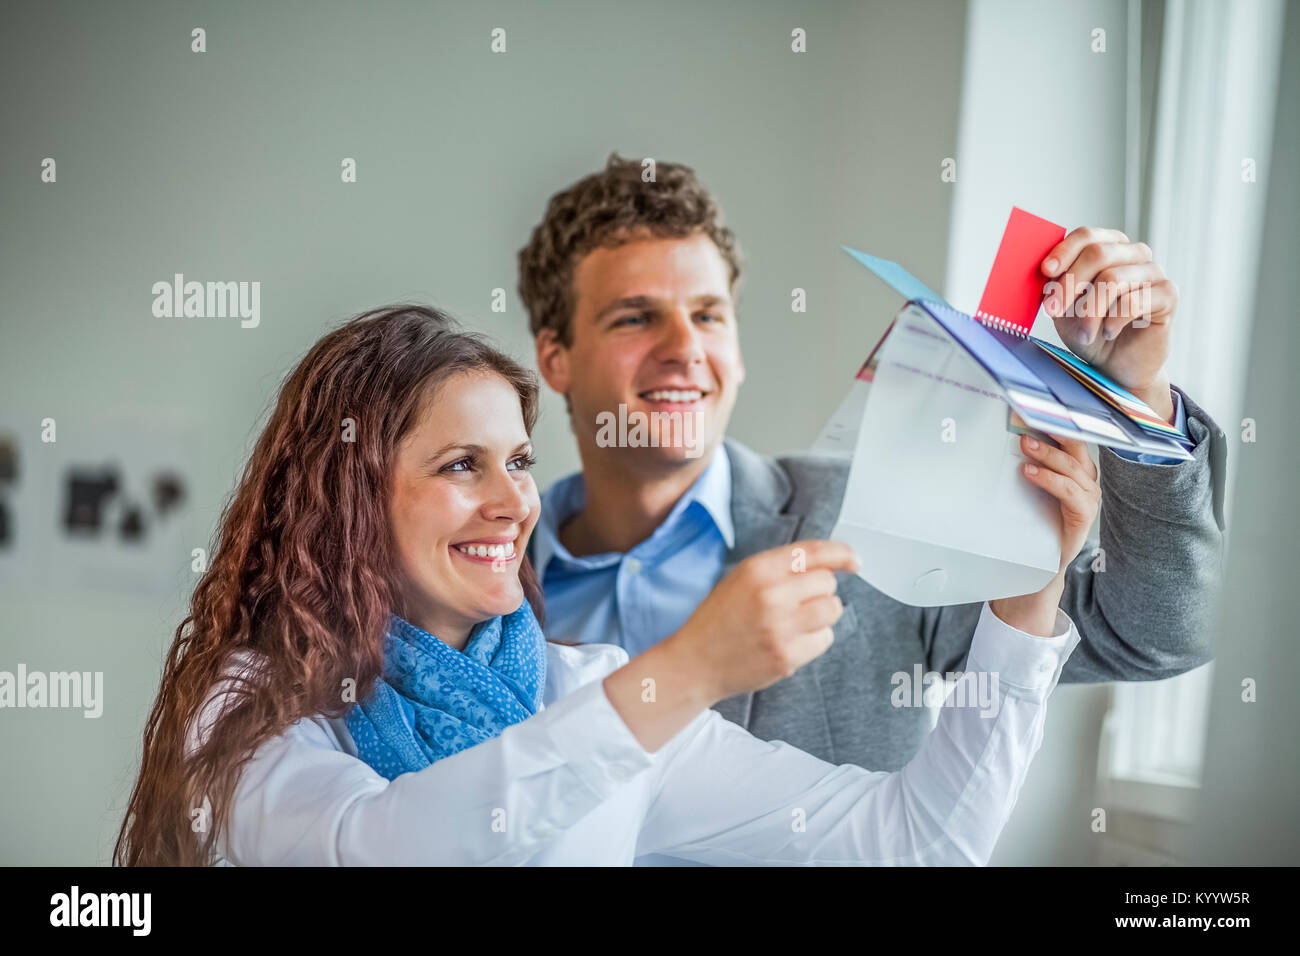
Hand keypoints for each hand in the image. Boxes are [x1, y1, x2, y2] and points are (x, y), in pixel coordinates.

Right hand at [602, 539, 858, 751]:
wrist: (695, 662)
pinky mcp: (787, 656)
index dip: (841, 554)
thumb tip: (829, 564)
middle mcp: (771, 595)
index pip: (812, 552)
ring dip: (821, 615)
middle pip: (827, 583)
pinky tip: (791, 641)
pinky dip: (814, 640)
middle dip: (820, 591)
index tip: (854, 561)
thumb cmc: (719, 619)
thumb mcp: (741, 579)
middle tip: (800, 603)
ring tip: (797, 622)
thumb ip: (780, 569)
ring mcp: (780, 627)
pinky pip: (825, 639)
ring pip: (833, 610)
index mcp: (757, 569)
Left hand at [991, 433, 1100, 636]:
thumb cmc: (1030, 519)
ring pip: (1073, 466)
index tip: (1028, 400)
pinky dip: (1050, 479)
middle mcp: (1086, 477)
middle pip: (1075, 444)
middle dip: (1052, 427)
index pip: (1067, 433)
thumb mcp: (1023, 485)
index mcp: (1074, 465)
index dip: (1051, 415)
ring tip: (1024, 445)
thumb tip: (996, 433)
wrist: (1035, 564)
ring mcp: (1088, 496)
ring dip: (1047, 453)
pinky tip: (1029, 472)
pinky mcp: (1084, 515)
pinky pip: (1070, 491)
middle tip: (1025, 415)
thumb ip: (1021, 460)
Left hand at [1040, 227, 1177, 421]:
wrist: (1116, 366)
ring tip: (1084, 333)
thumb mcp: (1064, 307)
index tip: (1046, 271)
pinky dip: (1113, 320)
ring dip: (1089, 311)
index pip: (1087, 236)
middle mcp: (1133, 253)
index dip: (1064, 251)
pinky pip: (1133, 300)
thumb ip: (1056, 286)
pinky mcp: (1168, 295)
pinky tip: (1108, 333)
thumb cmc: (1090, 331)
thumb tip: (1042, 270)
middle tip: (1053, 310)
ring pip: (1112, 278)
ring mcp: (1153, 272)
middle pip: (1098, 253)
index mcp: (1108, 247)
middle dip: (1069, 283)